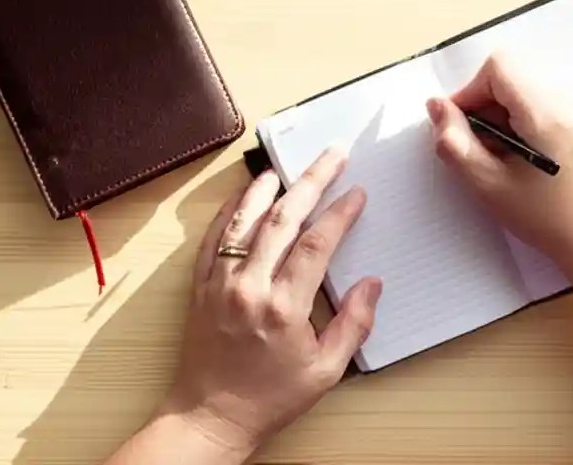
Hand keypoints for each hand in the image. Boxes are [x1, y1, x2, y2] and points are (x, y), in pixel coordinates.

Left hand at [111, 148, 380, 463]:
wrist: (210, 417)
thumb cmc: (269, 398)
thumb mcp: (325, 371)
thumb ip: (353, 325)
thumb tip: (372, 285)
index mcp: (284, 308)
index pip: (316, 244)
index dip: (339, 214)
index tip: (356, 194)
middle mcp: (249, 287)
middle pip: (283, 219)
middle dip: (311, 182)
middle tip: (331, 156)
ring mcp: (219, 284)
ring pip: (243, 221)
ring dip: (265, 189)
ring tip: (284, 168)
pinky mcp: (200, 288)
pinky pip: (213, 239)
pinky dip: (228, 212)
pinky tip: (241, 197)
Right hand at [426, 53, 572, 275]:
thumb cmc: (545, 218)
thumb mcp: (488, 186)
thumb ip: (455, 142)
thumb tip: (436, 106)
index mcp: (547, 111)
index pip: (498, 66)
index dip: (470, 91)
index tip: (463, 127)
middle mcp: (568, 96)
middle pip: (510, 70)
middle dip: (485, 100)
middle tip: (482, 144)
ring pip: (522, 80)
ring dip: (501, 107)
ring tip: (501, 150)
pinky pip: (539, 93)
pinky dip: (520, 112)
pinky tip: (520, 148)